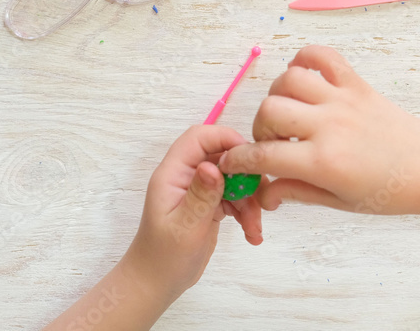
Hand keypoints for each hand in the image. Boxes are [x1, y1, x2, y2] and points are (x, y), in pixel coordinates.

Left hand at [125, 126, 262, 300]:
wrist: (157, 282)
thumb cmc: (164, 256)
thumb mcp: (185, 226)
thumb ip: (201, 195)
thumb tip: (212, 166)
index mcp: (172, 173)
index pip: (199, 138)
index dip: (226, 139)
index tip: (251, 159)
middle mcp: (185, 176)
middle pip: (221, 156)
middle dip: (246, 175)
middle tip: (262, 198)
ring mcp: (197, 190)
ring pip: (232, 179)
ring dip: (249, 200)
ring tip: (254, 228)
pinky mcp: (208, 205)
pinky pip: (233, 197)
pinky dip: (245, 213)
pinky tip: (251, 234)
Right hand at [220, 46, 419, 214]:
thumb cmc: (385, 190)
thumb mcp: (337, 201)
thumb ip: (296, 191)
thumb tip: (264, 193)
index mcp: (324, 162)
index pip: (264, 155)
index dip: (239, 159)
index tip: (231, 162)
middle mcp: (329, 126)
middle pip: (269, 111)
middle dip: (259, 128)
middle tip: (273, 141)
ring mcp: (342, 100)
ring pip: (289, 79)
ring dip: (279, 95)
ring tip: (289, 112)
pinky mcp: (354, 83)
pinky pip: (322, 56)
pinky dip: (305, 59)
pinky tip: (303, 78)